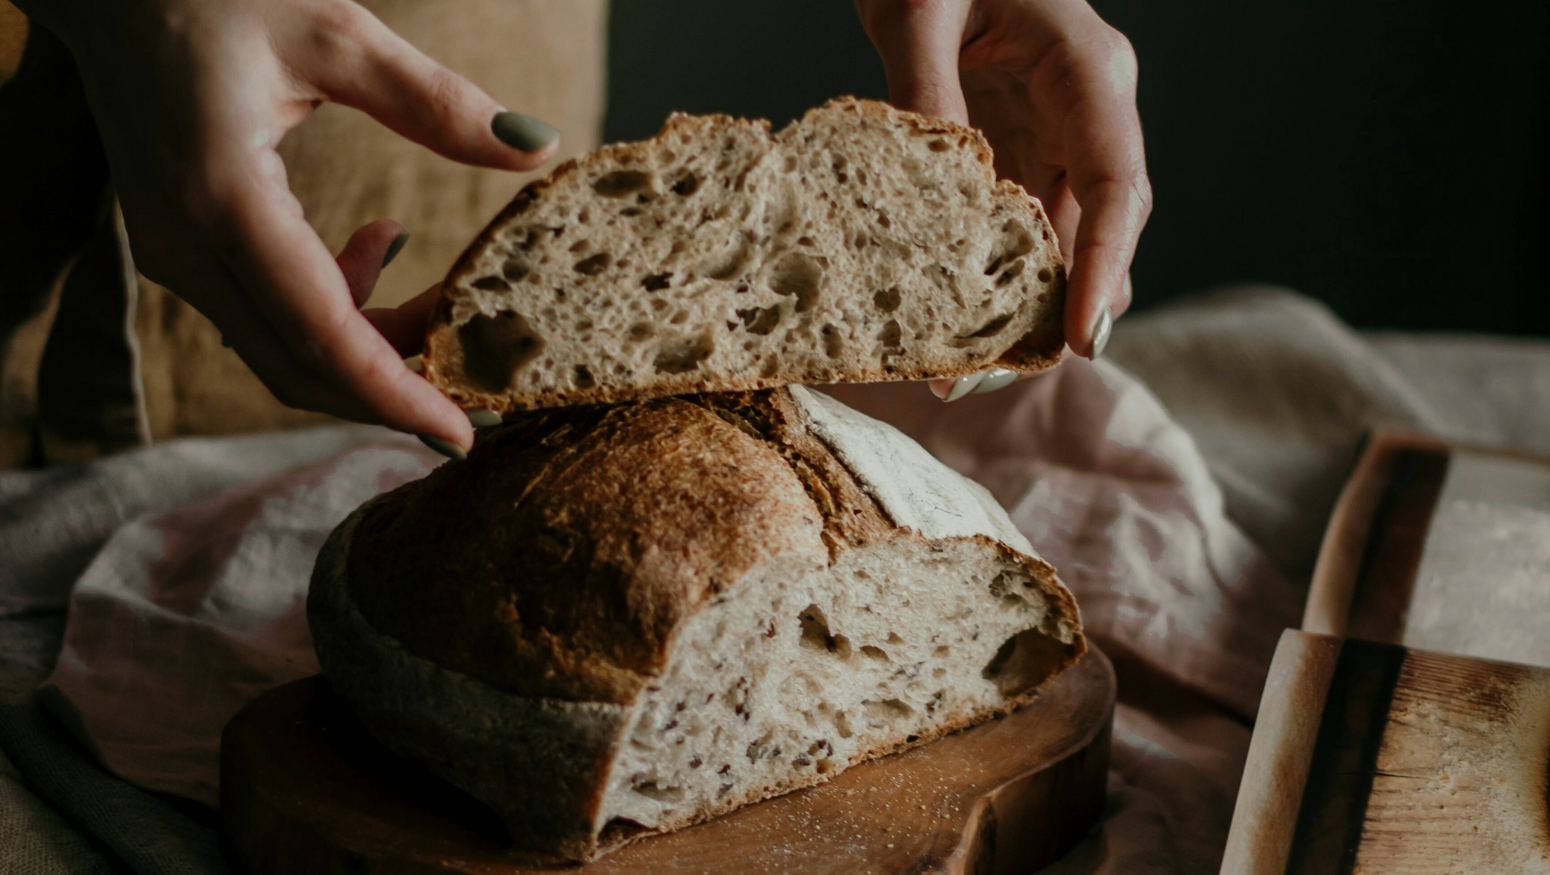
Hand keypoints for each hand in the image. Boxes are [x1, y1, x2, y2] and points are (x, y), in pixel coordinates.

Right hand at [17, 0, 562, 453]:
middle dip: (393, 390)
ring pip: (283, 348)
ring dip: (371, 345)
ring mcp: (174, 255)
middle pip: (300, 366)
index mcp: (222, 197)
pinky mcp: (182, 248)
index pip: (319, 335)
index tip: (461, 434)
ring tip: (444, 300)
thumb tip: (535, 150)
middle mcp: (187, 245)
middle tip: (481, 390)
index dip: (393, 396)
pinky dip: (335, 307)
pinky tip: (382, 245)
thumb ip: (435, 102)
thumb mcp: (333, 32)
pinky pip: (266, 313)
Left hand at [854, 0, 1151, 391]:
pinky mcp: (1025, 154)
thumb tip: (934, 200)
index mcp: (1088, 67)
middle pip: (1100, 229)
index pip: (1117, 182)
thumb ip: (926, 91)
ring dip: (1025, 309)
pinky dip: (998, 281)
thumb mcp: (918, 10)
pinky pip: (1027, 230)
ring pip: (1066, 241)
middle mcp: (1089, 111)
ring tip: (960, 371)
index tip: (1082, 340)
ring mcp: (1061, 136)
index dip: (1105, 267)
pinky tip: (955, 327)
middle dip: (1057, 311)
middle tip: (985, 377)